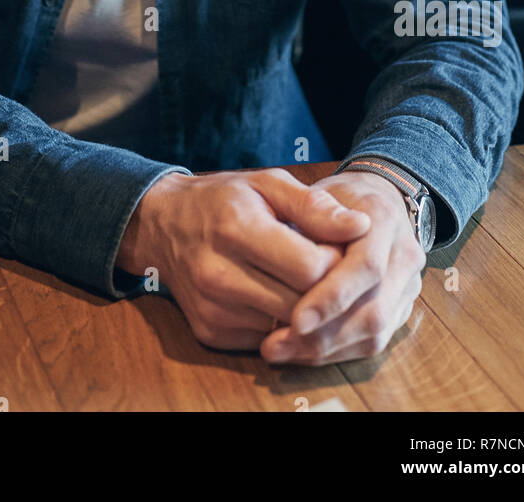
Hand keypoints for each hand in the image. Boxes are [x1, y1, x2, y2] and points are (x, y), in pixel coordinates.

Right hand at [116, 168, 370, 350]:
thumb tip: (361, 227)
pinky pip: (266, 339)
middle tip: (329, 268)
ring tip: (303, 280)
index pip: (310, 268)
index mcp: (237, 228)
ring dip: (305, 310)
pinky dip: (280, 322)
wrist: (163, 224)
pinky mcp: (210, 333)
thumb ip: (314, 206)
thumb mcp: (267, 184)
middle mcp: (219, 274)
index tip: (338, 248)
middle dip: (326, 290)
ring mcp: (212, 309)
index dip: (336, 261)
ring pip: (286, 327)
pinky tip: (278, 295)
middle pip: (301, 304)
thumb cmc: (223, 199)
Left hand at [258, 171, 426, 365]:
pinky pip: (372, 342)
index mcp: (386, 218)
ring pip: (374, 334)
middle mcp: (405, 255)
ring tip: (279, 352)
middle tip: (274, 346)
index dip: (332, 297)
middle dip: (323, 335)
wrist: (376, 197)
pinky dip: (334, 352)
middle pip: (374, 310)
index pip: (367, 267)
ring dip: (325, 350)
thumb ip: (308, 217)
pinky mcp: (402, 308)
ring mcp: (408, 285)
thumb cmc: (336, 197)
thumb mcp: (318, 191)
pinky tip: (299, 351)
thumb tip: (295, 256)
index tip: (295, 319)